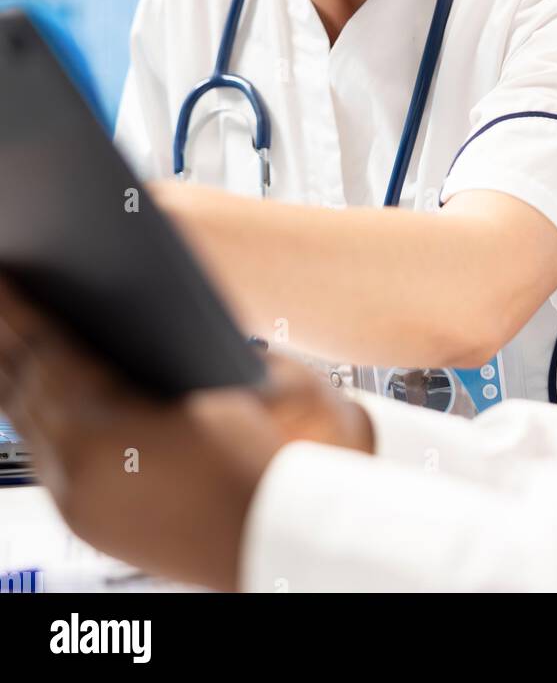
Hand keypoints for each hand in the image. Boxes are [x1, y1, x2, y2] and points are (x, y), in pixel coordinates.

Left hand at [0, 275, 372, 591]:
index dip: (19, 308)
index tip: (6, 277)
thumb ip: (150, 354)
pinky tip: (39, 400)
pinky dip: (37, 420)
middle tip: (2, 296)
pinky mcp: (88, 525)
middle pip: (27, 388)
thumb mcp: (205, 387)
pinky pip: (45, 461)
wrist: (275, 535)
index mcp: (103, 429)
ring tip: (11, 342)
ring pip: (29, 428)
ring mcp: (78, 505)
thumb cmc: (257, 459)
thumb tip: (116, 323)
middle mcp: (77, 471)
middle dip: (10, 338)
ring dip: (18, 380)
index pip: (46, 350)